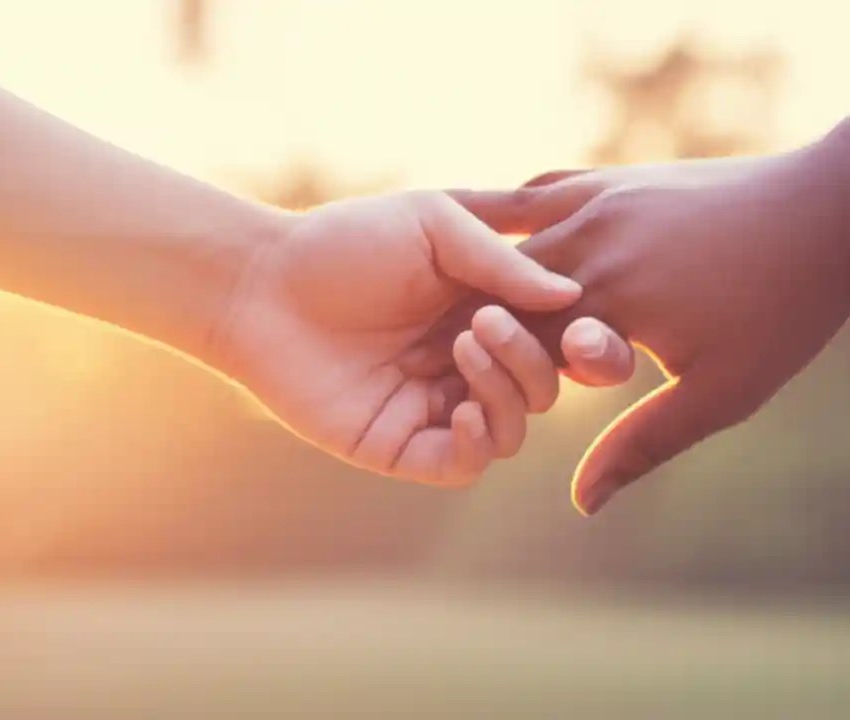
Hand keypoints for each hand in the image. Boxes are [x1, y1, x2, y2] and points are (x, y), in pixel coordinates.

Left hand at [206, 190, 608, 485]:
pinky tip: (460, 408)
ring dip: (505, 391)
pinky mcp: (402, 445)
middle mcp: (472, 362)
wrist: (262, 282)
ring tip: (462, 347)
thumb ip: (503, 261)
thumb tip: (573, 297)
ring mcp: (438, 406)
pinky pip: (467, 465)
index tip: (582, 321)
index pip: (563, 339)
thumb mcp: (435, 225)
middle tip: (484, 322)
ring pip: (513, 428)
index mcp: (490, 308)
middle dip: (532, 360)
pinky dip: (479, 442)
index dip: (587, 340)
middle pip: (547, 388)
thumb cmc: (347, 241)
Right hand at [417, 148, 849, 511]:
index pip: (514, 344)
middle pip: (497, 287)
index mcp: (610, 299)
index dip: (473, 375)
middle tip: (411, 354)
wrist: (831, 211)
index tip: (433, 400)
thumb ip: (641, 444)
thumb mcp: (720, 393)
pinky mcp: (619, 176)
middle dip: (460, 323)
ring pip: (511, 234)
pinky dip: (514, 214)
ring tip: (434, 295)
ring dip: (476, 267)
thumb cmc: (783, 311)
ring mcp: (603, 198)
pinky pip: (544, 190)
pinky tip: (495, 231)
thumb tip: (582, 502)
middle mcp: (593, 240)